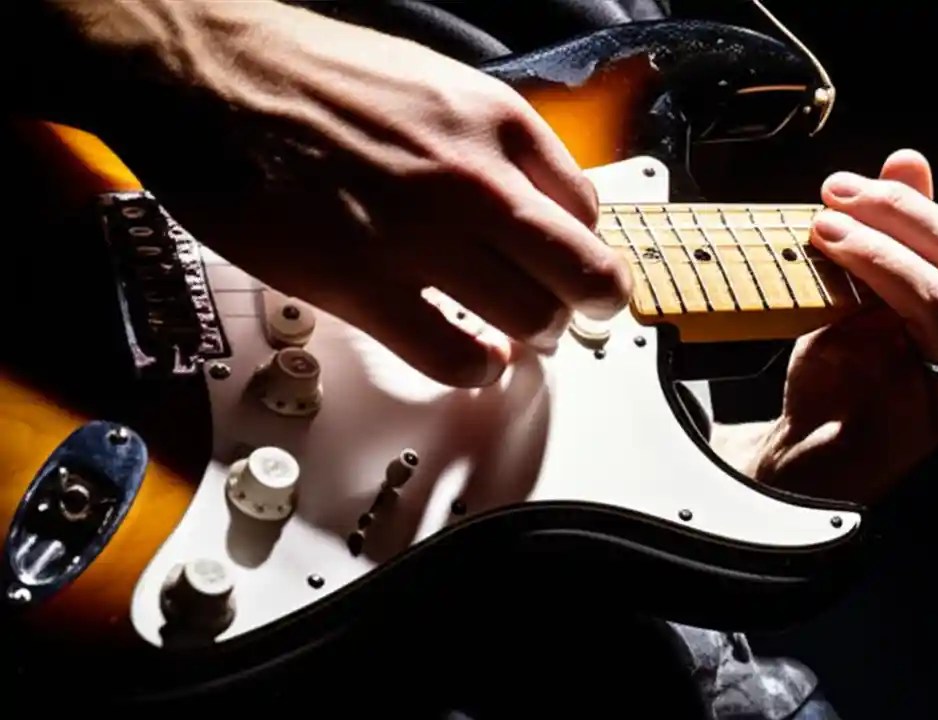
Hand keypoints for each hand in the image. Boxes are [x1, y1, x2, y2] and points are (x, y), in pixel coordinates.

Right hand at [45, 0, 630, 386]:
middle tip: (575, 312)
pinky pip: (456, 356)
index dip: (583, 246)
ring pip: (533, 318)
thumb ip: (494, 143)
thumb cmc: (310, 77)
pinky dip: (479, 369)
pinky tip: (475, 360)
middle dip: (589, 302)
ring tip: (517, 336)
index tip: (573, 264)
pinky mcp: (363, 286)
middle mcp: (472, 177)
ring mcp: (420, 235)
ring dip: (536, 336)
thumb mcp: (435, 84)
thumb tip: (537, 199)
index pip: (588, 208)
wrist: (211, 76)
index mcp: (494, 121)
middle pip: (582, 272)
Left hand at [745, 150, 937, 503]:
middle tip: (838, 192)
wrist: (808, 452)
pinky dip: (869, 272)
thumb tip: (911, 160)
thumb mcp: (876, 291)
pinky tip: (825, 254)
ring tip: (825, 223)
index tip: (875, 184)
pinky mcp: (920, 406)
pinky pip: (910, 324)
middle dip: (902, 209)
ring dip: (879, 240)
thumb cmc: (849, 372)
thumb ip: (901, 232)